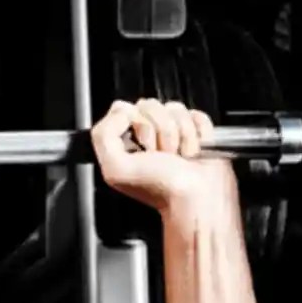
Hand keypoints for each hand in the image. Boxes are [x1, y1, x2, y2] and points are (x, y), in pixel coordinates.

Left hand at [91, 98, 236, 211]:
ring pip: (175, 109)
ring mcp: (173, 131)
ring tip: (177, 156)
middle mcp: (147, 134)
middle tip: (161, 155)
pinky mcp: (196, 131)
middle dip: (160, 131)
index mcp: (124, 140)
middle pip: (151, 105)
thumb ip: (103, 135)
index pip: (124, 108)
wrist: (196, 197)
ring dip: (179, 135)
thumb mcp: (115, 167)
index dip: (136, 121)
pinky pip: (196, 116)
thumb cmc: (159, 187)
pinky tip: (192, 152)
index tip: (142, 145)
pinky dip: (198, 133)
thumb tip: (121, 111)